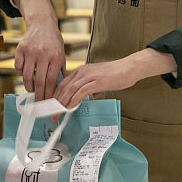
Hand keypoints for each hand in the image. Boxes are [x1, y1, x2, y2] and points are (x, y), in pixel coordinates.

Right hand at [13, 21, 65, 100]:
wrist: (42, 24)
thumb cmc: (53, 42)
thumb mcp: (61, 54)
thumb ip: (60, 70)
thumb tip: (60, 89)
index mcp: (56, 56)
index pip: (51, 81)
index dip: (49, 94)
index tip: (48, 102)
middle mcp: (43, 54)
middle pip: (39, 81)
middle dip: (39, 95)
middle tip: (38, 103)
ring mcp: (31, 51)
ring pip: (27, 76)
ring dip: (29, 86)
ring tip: (32, 89)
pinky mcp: (20, 49)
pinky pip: (18, 67)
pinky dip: (21, 73)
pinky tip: (26, 74)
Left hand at [53, 48, 177, 108]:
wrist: (130, 67)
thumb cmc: (116, 74)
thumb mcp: (97, 79)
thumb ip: (88, 86)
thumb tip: (82, 98)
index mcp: (81, 70)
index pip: (63, 83)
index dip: (55, 95)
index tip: (51, 106)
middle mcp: (83, 71)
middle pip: (63, 86)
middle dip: (55, 101)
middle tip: (51, 113)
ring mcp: (90, 76)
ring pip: (70, 89)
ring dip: (62, 103)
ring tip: (57, 114)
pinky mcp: (97, 81)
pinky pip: (81, 92)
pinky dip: (73, 100)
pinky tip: (69, 108)